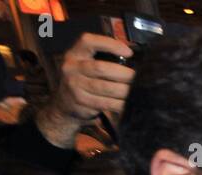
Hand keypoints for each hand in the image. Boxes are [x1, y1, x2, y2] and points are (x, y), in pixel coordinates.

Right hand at [36, 33, 133, 148]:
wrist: (64, 104)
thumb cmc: (83, 80)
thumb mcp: (86, 63)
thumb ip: (103, 58)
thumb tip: (132, 58)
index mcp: (75, 53)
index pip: (89, 41)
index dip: (110, 44)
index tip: (129, 52)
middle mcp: (71, 67)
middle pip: (100, 68)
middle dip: (123, 73)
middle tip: (138, 78)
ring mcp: (74, 85)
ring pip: (104, 87)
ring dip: (124, 90)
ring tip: (137, 92)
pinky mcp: (80, 101)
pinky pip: (104, 103)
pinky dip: (118, 104)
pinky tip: (128, 104)